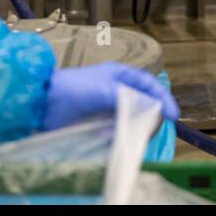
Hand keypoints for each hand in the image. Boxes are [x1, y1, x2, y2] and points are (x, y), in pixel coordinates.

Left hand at [42, 62, 179, 130]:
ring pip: (134, 120)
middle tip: (150, 129)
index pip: (149, 85)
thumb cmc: (72, 89)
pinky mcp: (100, 125)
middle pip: (145, 104)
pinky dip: (123, 137)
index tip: (172, 114)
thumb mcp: (102, 88)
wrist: (42, 103)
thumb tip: (148, 109)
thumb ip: (127, 98)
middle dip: (151, 116)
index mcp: (120, 75)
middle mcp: (117, 91)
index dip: (163, 98)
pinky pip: (119, 132)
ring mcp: (109, 108)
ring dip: (137, 129)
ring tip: (134, 136)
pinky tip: (119, 140)